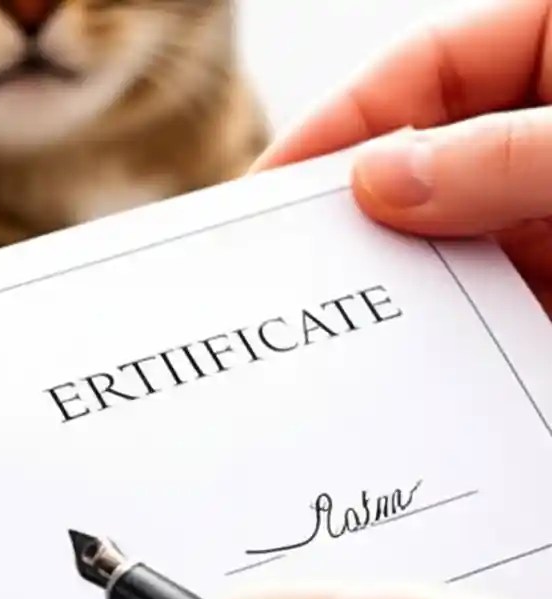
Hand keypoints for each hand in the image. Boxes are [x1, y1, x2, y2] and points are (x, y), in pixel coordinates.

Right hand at [252, 0, 551, 313]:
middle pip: (434, 156)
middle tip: (296, 256)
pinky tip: (430, 348)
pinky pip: (512, 293)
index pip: (430, 63)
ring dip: (417, 278)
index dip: (344, 120)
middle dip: (369, 207)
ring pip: (467, 234)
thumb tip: (384, 180)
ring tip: (358, 319)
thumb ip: (504, 155)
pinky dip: (472, 322)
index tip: (273, 182)